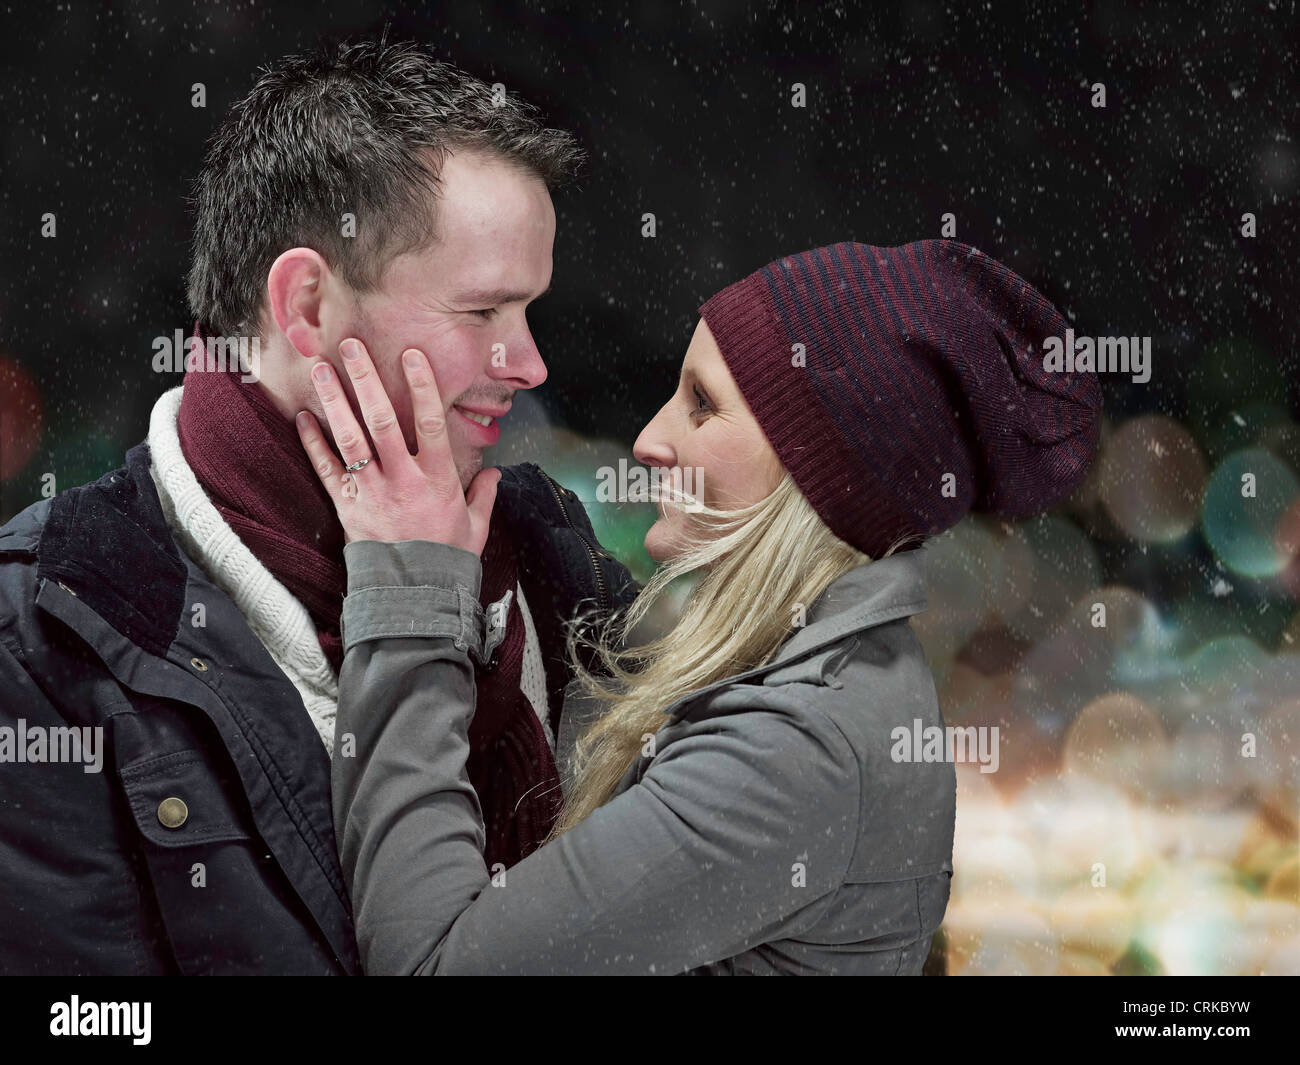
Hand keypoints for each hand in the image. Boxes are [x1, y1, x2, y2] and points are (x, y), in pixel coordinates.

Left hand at [295, 337, 499, 555]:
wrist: (413, 596)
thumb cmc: (447, 560)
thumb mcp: (475, 527)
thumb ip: (483, 496)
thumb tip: (495, 475)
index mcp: (438, 479)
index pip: (432, 422)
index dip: (422, 386)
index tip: (411, 354)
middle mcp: (403, 479)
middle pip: (383, 420)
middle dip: (366, 379)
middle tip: (351, 346)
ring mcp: (372, 492)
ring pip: (351, 438)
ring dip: (334, 401)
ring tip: (320, 369)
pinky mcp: (348, 507)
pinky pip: (326, 469)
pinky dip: (312, 443)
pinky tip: (302, 417)